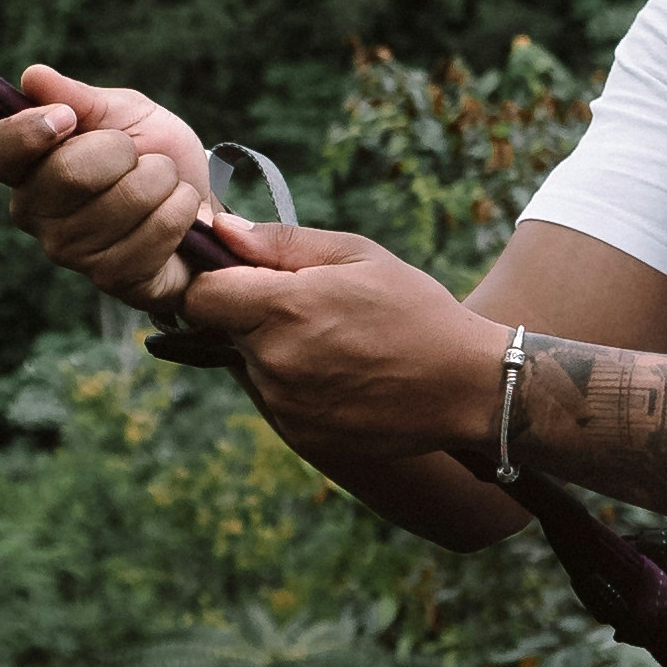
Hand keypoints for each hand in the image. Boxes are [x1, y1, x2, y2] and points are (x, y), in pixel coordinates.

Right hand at [0, 64, 230, 309]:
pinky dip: (178, 211)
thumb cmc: (153, 153)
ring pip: (122, 202)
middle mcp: (36, 213)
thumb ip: (79, 98)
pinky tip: (178, 212)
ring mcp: (71, 251)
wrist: (200, 199)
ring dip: (160, 181)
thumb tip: (33, 77)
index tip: (66, 118)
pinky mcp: (111, 278)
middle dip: (122, 151)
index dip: (25, 133)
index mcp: (28, 166)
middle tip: (138, 155)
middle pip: (68, 172)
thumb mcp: (123, 112)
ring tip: (162, 184)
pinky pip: (152, 235)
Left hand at [167, 221, 507, 466]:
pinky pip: (276, 401)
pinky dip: (296, 387)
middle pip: (223, 332)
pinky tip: (343, 375)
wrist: (466, 386)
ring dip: (273, 352)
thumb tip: (220, 229)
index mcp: (284, 309)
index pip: (200, 296)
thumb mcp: (357, 255)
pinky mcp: (300, 437)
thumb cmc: (416, 310)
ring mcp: (286, 407)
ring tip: (335, 343)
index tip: (241, 276)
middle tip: (309, 308)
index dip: (215, 281)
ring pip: (250, 368)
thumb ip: (280, 242)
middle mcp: (275, 362)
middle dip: (249, 315)